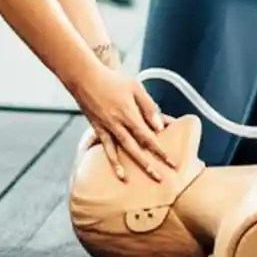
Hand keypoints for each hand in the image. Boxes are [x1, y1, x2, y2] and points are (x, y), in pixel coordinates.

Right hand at [71, 67, 174, 181]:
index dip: (160, 150)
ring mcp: (107, 127)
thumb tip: (160, 126)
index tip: (171, 162)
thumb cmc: (113, 80)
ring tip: (144, 179)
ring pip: (123, 150)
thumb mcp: (135, 88)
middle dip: (150, 164)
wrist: (84, 77)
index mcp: (130, 113)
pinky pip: (107, 148)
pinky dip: (113, 162)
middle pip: (137, 147)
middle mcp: (119, 123)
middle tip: (160, 178)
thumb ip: (148, 107)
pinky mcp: (98, 129)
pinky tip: (119, 173)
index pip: (148, 136)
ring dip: (134, 165)